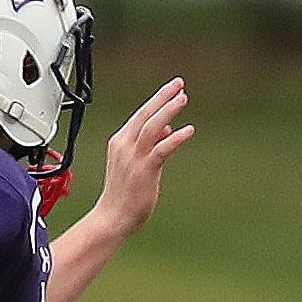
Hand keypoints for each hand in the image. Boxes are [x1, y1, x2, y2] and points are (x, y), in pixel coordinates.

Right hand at [82, 78, 194, 244]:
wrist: (112, 218)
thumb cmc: (124, 194)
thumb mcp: (136, 164)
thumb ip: (151, 145)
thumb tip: (168, 129)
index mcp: (120, 142)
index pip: (140, 115)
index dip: (157, 100)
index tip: (172, 89)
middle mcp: (125, 146)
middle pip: (145, 114)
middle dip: (163, 97)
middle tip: (179, 84)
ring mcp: (133, 157)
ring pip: (152, 126)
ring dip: (168, 110)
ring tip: (183, 99)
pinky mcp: (144, 170)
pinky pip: (162, 149)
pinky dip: (176, 138)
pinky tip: (188, 130)